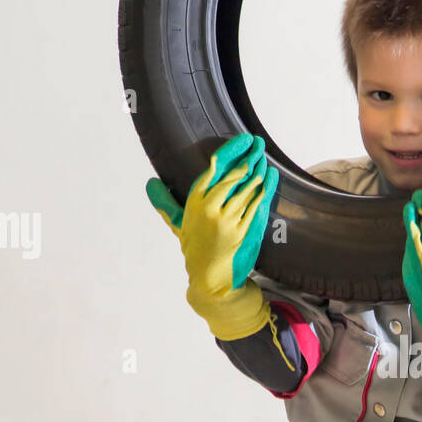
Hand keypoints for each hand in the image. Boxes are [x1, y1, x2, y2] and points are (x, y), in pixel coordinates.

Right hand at [147, 133, 279, 339]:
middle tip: (259, 144)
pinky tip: (270, 176)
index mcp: (194, 203)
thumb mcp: (178, 225)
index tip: (244, 140)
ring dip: (259, 169)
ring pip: (247, 188)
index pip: (214, 168)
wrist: (210, 280)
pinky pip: (257, 204)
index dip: (231, 151)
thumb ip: (166, 203)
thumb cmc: (195, 249)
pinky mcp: (244, 231)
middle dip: (248, 157)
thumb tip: (150, 184)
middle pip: (233, 175)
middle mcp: (210, 209)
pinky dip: (265, 188)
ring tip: (265, 157)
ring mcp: (228, 220)